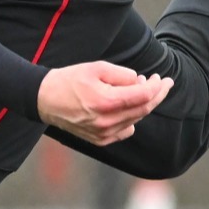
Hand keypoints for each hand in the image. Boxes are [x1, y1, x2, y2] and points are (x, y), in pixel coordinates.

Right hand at [37, 62, 173, 144]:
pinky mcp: (99, 140)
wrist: (44, 99)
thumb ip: (123, 75)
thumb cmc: (69, 80)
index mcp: (106, 102)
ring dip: (143, 105)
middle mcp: (106, 122)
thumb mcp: (96, 68)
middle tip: (163, 83)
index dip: (156, 86)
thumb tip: (140, 82)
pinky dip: (132, 119)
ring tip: (139, 88)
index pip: (143, 96)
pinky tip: (127, 107)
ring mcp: (103, 134)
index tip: (162, 78)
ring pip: (136, 120)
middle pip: (143, 110)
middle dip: (157, 95)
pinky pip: (125, 130)